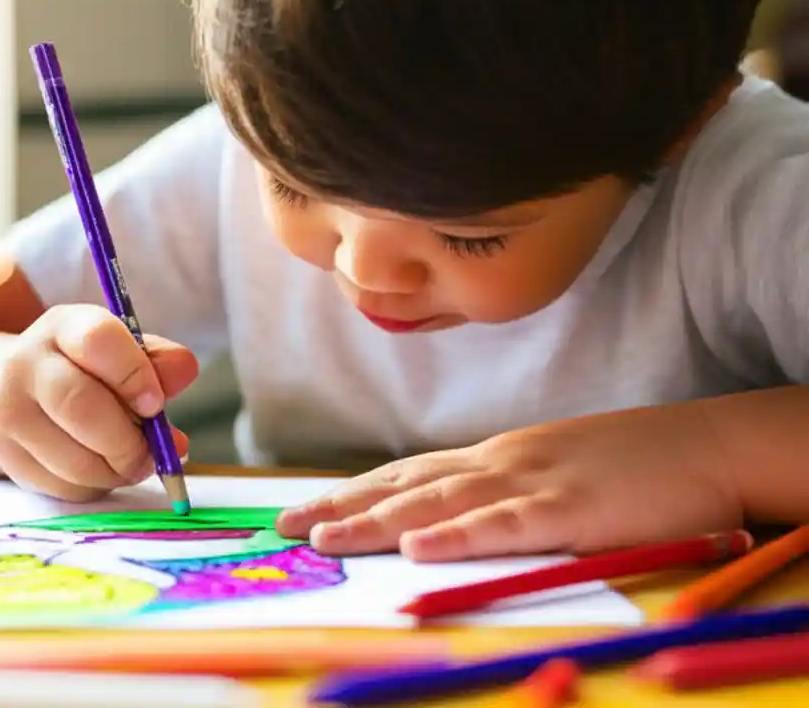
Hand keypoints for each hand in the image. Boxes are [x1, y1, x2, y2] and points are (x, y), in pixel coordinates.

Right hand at [0, 304, 195, 501]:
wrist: (28, 389)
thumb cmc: (92, 370)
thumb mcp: (126, 353)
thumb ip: (159, 361)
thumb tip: (185, 372)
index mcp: (63, 328)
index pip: (97, 342)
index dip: (134, 375)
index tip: (155, 404)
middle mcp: (25, 365)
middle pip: (80, 408)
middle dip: (128, 442)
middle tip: (153, 453)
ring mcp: (9, 414)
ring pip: (74, 460)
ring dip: (117, 471)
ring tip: (131, 462)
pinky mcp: (10, 457)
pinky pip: (65, 488)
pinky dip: (97, 487)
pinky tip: (104, 469)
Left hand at [276, 403, 743, 560]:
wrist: (708, 445)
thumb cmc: (630, 466)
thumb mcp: (550, 475)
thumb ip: (499, 496)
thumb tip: (445, 522)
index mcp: (492, 459)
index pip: (403, 476)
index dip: (348, 495)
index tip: (300, 512)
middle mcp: (497, 464)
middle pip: (404, 487)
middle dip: (340, 508)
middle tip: (284, 527)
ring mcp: (532, 482)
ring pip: (439, 504)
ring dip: (377, 522)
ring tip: (324, 539)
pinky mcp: (571, 508)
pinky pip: (506, 524)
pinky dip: (459, 536)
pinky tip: (419, 547)